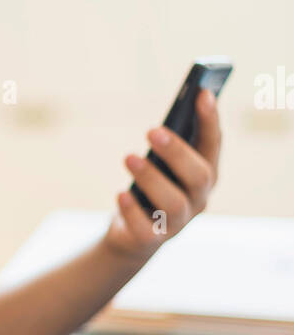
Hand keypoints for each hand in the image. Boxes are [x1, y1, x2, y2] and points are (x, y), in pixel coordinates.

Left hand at [104, 88, 221, 261]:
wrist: (133, 237)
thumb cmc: (150, 190)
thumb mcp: (160, 166)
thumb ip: (166, 145)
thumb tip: (161, 121)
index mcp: (204, 174)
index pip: (213, 145)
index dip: (210, 120)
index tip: (203, 93)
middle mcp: (198, 199)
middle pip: (199, 175)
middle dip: (177, 151)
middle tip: (151, 130)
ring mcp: (178, 223)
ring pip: (173, 202)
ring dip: (151, 178)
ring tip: (129, 157)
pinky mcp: (153, 240)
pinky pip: (147, 228)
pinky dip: (132, 210)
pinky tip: (121, 194)